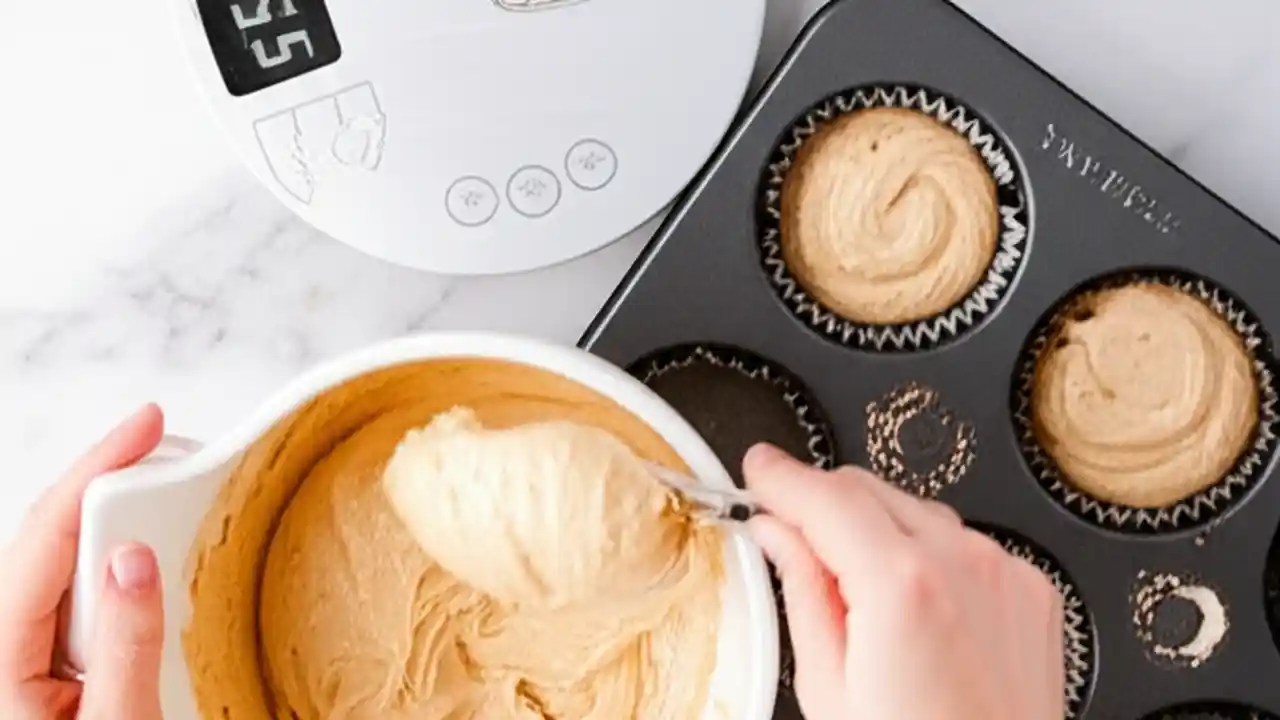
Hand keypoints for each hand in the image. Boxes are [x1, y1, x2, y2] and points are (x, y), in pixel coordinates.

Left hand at [0, 405, 166, 719]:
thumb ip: (126, 646)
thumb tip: (135, 558)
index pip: (43, 534)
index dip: (97, 466)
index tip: (148, 421)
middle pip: (48, 540)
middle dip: (109, 488)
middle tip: (174, 454)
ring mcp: (16, 657)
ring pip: (62, 569)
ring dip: (116, 534)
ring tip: (173, 507)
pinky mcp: (40, 670)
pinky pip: (72, 603)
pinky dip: (114, 576)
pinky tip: (148, 572)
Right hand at [744, 444, 1064, 719]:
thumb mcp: (829, 686)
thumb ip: (802, 590)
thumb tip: (777, 535)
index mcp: (901, 586)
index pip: (825, 496)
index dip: (781, 476)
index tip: (758, 468)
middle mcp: (963, 563)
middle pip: (868, 489)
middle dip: (822, 501)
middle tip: (787, 533)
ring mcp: (1005, 572)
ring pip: (914, 510)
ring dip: (873, 526)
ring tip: (855, 591)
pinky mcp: (1030, 589)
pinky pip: (961, 542)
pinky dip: (924, 553)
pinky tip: (909, 604)